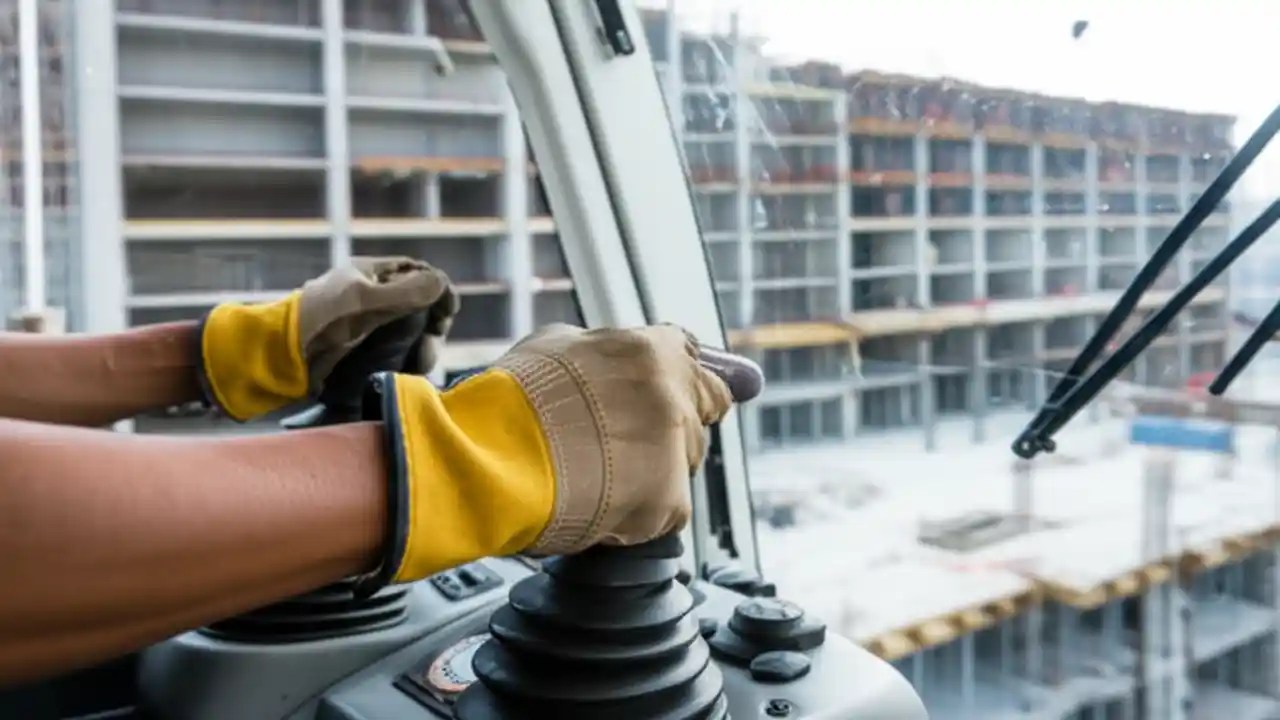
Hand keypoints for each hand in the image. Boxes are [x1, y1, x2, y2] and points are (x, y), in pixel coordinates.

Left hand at [198, 257, 457, 421]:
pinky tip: (408, 373)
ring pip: (414, 335)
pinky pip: (399, 354)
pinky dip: (408, 363)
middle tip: (428, 349)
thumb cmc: (319, 322)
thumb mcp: (364, 300)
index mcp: (372, 274)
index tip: (446, 314)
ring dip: (423, 349)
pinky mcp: (366, 353)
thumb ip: (406, 291)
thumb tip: (442, 284)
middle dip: (432, 328)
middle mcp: (375, 298)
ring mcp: (371, 326)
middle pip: (422, 308)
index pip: (419, 275)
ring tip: (417, 364)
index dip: (437, 292)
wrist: (280, 358)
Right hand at [355, 323, 734, 591]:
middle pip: (702, 410)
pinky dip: (640, 514)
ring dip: (654, 470)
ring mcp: (675, 449)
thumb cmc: (509, 406)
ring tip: (598, 475)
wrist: (490, 462)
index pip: (697, 358)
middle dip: (671, 425)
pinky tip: (599, 504)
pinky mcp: (670, 501)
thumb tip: (607, 355)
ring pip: (684, 461)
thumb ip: (601, 351)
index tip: (681, 388)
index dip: (684, 376)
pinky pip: (667, 510)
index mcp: (649, 350)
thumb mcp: (553, 347)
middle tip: (628, 442)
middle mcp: (673, 394)